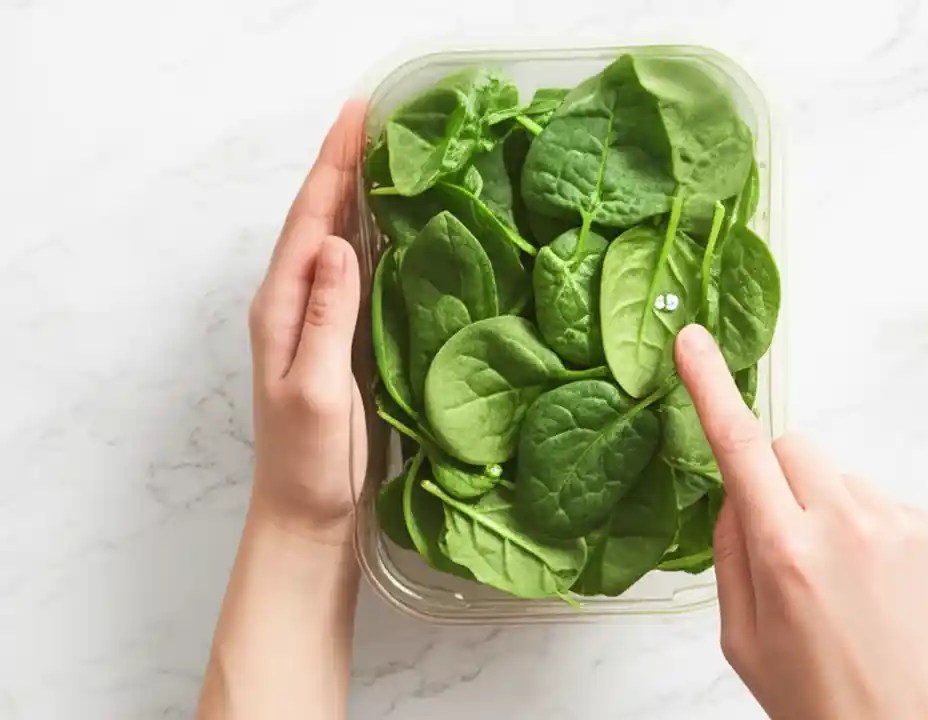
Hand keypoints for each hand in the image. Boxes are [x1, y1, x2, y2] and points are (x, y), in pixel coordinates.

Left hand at [247, 101, 366, 543]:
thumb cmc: (309, 464)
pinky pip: (358, 272)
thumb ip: (325, 318)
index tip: (359, 114)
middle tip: (380, 115)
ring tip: (390, 150)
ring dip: (359, 192)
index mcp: (282, 307)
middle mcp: (295, 304)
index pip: (310, 221)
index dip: (334, 165)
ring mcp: (318, 322)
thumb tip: (339, 244)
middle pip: (320, 218)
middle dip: (345, 163)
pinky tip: (397, 223)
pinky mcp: (343, 340)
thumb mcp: (315, 391)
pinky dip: (375, 235)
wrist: (307, 519)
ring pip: (338, 239)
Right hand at [675, 325, 927, 719]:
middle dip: (782, 480)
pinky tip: (886, 588)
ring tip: (850, 585)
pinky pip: (891, 502)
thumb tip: (737, 493)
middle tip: (792, 544)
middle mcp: (848, 526)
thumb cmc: (823, 702)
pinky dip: (880, 532)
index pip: (739, 447)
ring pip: (844, 476)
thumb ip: (730, 551)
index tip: (694, 343)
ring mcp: (904, 524)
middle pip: (795, 447)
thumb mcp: (742, 638)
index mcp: (786, 554)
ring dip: (835, 511)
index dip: (711, 387)